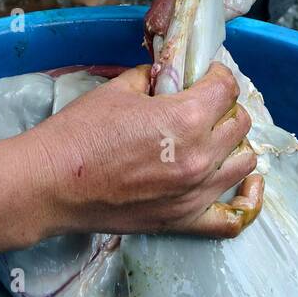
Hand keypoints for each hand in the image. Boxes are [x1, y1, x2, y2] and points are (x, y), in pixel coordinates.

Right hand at [30, 63, 262, 238]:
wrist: (51, 184)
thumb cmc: (79, 133)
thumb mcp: (118, 89)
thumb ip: (153, 78)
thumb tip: (169, 75)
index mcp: (186, 117)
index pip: (226, 88)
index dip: (217, 76)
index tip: (205, 75)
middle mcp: (200, 156)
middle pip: (239, 123)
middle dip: (224, 107)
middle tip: (204, 104)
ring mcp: (195, 192)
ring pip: (244, 161)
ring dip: (233, 144)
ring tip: (214, 137)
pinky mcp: (183, 220)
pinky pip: (232, 218)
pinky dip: (246, 200)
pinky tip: (245, 184)